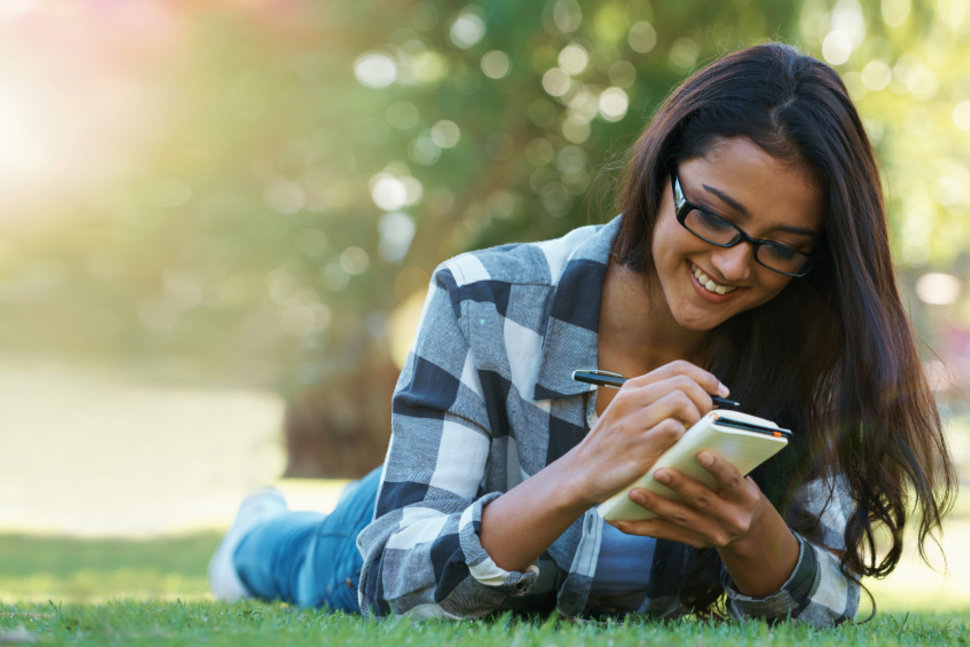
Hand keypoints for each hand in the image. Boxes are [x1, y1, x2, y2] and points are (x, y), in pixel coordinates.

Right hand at [564, 360, 728, 505]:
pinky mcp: (638, 445)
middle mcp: (632, 399)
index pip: (678, 368)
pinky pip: (674, 430)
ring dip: (696, 418)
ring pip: (681, 401)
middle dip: (705, 400)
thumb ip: (655, 403)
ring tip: (694, 434)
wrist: (582, 473)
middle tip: (707, 419)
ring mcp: (633, 421)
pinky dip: (684, 438)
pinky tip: (680, 448)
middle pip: (684, 382)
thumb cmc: (612, 446)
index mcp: (632, 388)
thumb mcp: (627, 414)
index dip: (706, 377)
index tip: (720, 392)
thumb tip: (699, 399)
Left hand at [611, 449, 800, 595]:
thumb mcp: (738, 475)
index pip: (733, 480)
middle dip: (680, 486)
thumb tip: (694, 430)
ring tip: (633, 493)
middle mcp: (734, 519)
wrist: (746, 526)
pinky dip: (640, 527)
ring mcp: (714, 534)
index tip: (700, 452)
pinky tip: (621, 520)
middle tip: (658, 471)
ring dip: (655, 505)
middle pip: (703, 501)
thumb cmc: (734, 487)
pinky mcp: (695, 542)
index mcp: (747, 497)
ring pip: (681, 519)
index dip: (718, 467)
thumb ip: (722, 458)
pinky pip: (664, 534)